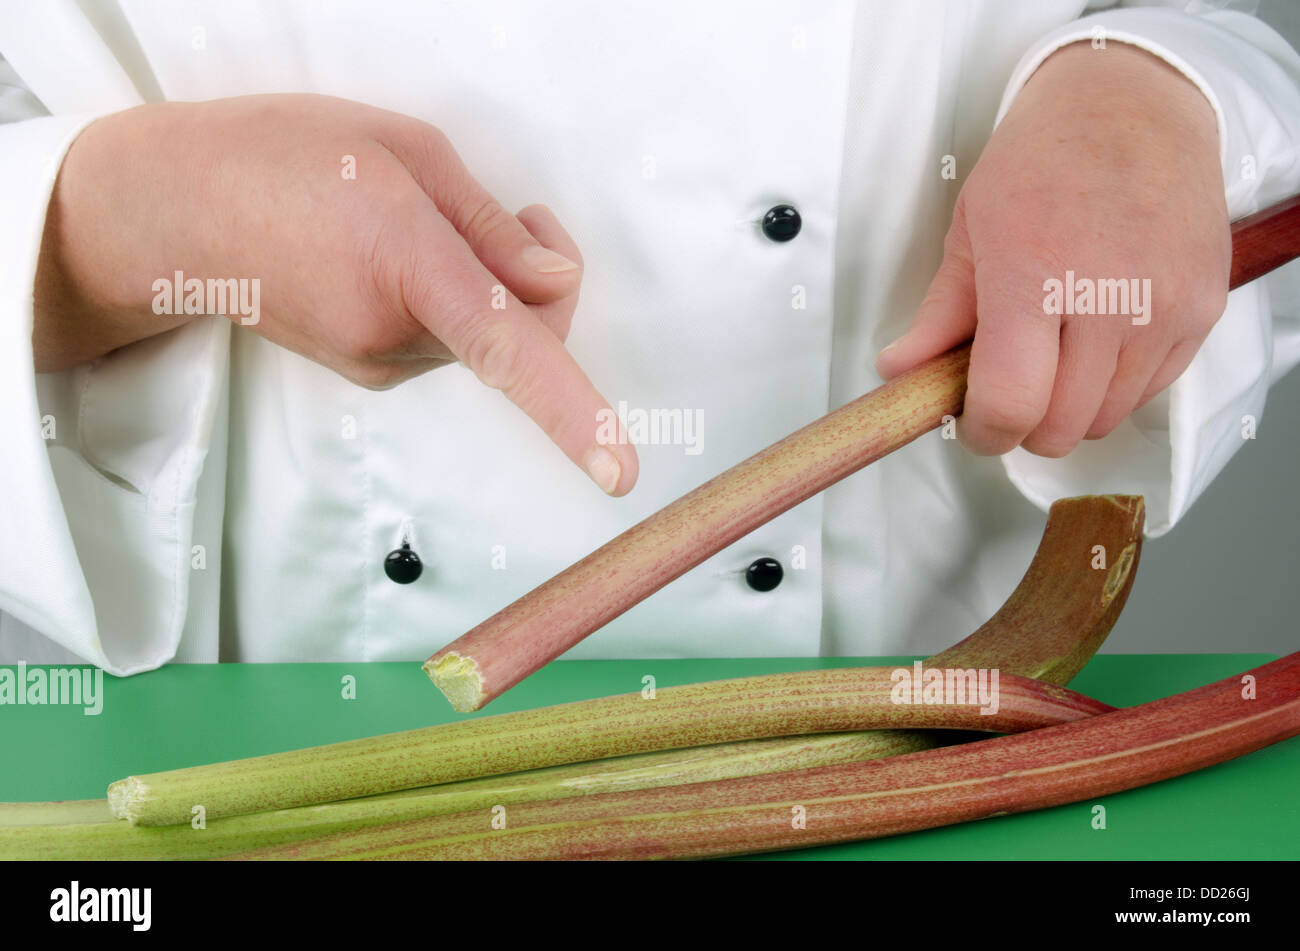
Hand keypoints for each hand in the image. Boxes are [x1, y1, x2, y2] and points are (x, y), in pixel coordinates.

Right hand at [34, 93, 637, 494]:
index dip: (572, 411)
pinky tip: (398, 261)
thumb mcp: (403, 151)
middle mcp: (393, 334)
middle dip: (545, 281)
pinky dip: (459, 308)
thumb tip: (557, 282)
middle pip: (526, 332)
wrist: (175, 214)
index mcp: (404, 262)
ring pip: (489, 339)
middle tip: (520, 216)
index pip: (507, 346)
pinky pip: (452, 343)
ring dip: (495, 290)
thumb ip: (491, 226)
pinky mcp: (372, 374)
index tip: (619, 472)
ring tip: (422, 229)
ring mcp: (380, 365)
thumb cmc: (286, 157)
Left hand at [876, 41, 1229, 456]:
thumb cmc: (1041, 163)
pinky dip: (1116, 386)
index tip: (974, 425)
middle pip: (1061, 425)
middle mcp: (1108, 297)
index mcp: (1034, 276)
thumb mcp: (971, 231)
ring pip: (1108, 417)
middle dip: (1023, 426)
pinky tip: (1095, 341)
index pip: (1011, 403)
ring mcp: (1164, 306)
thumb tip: (899, 372)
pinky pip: (1151, 389)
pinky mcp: (1203, 309)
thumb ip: (938, 317)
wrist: (1133, 108)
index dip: (984, 432)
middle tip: (1007, 392)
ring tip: (1052, 359)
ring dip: (1071, 410)